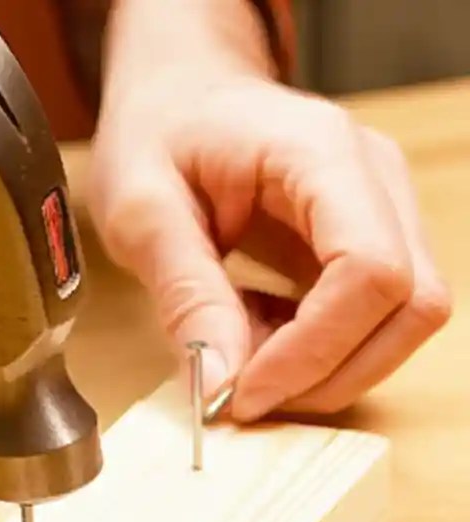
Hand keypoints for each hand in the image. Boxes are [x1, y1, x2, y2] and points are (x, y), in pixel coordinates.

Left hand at [87, 68, 451, 420]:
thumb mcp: (140, 213)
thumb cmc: (157, 136)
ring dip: (326, 365)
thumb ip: (185, 295)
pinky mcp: (370, 238)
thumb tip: (221, 383)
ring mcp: (384, 207)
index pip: (370, 269)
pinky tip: (253, 330)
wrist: (178, 96)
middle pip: (409, 304)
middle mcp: (374, 176)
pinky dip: (318, 347)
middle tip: (240, 396)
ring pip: (404, 318)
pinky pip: (373, 315)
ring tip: (239, 353)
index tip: (244, 393)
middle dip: (329, 371)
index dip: (316, 350)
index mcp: (319, 152)